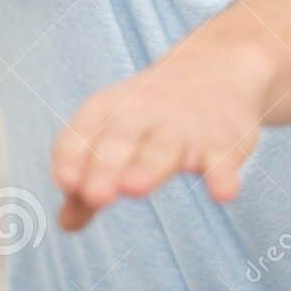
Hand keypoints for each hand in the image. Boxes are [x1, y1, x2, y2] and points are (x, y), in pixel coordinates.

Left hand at [51, 37, 272, 231]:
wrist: (218, 67)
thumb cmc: (151, 114)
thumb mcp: (114, 137)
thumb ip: (89, 181)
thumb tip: (67, 224)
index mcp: (106, 112)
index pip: (79, 136)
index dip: (71, 159)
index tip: (67, 183)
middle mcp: (141, 115)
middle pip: (119, 141)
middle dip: (106, 166)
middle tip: (95, 195)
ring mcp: (184, 128)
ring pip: (163, 149)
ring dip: (149, 168)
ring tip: (135, 187)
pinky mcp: (223, 141)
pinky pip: (222, 158)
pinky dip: (223, 174)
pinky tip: (223, 193)